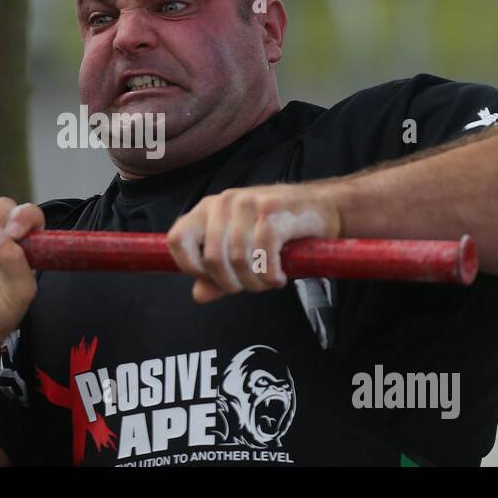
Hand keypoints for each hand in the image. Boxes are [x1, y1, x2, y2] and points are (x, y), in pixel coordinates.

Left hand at [166, 183, 341, 302]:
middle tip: (250, 285)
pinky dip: (271, 276)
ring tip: (267, 280)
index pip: (177, 239)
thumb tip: (198, 295)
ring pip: (239, 260)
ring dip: (255, 282)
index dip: (190, 267)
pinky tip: (278, 277)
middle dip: (232, 284)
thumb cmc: (277, 228)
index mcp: (207, 209)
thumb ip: (216, 274)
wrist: (321, 208)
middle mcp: (223, 202)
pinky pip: (263, 255)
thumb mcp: (242, 249)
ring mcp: (248, 203)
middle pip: (213, 258)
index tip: (213, 279)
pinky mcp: (272, 211)